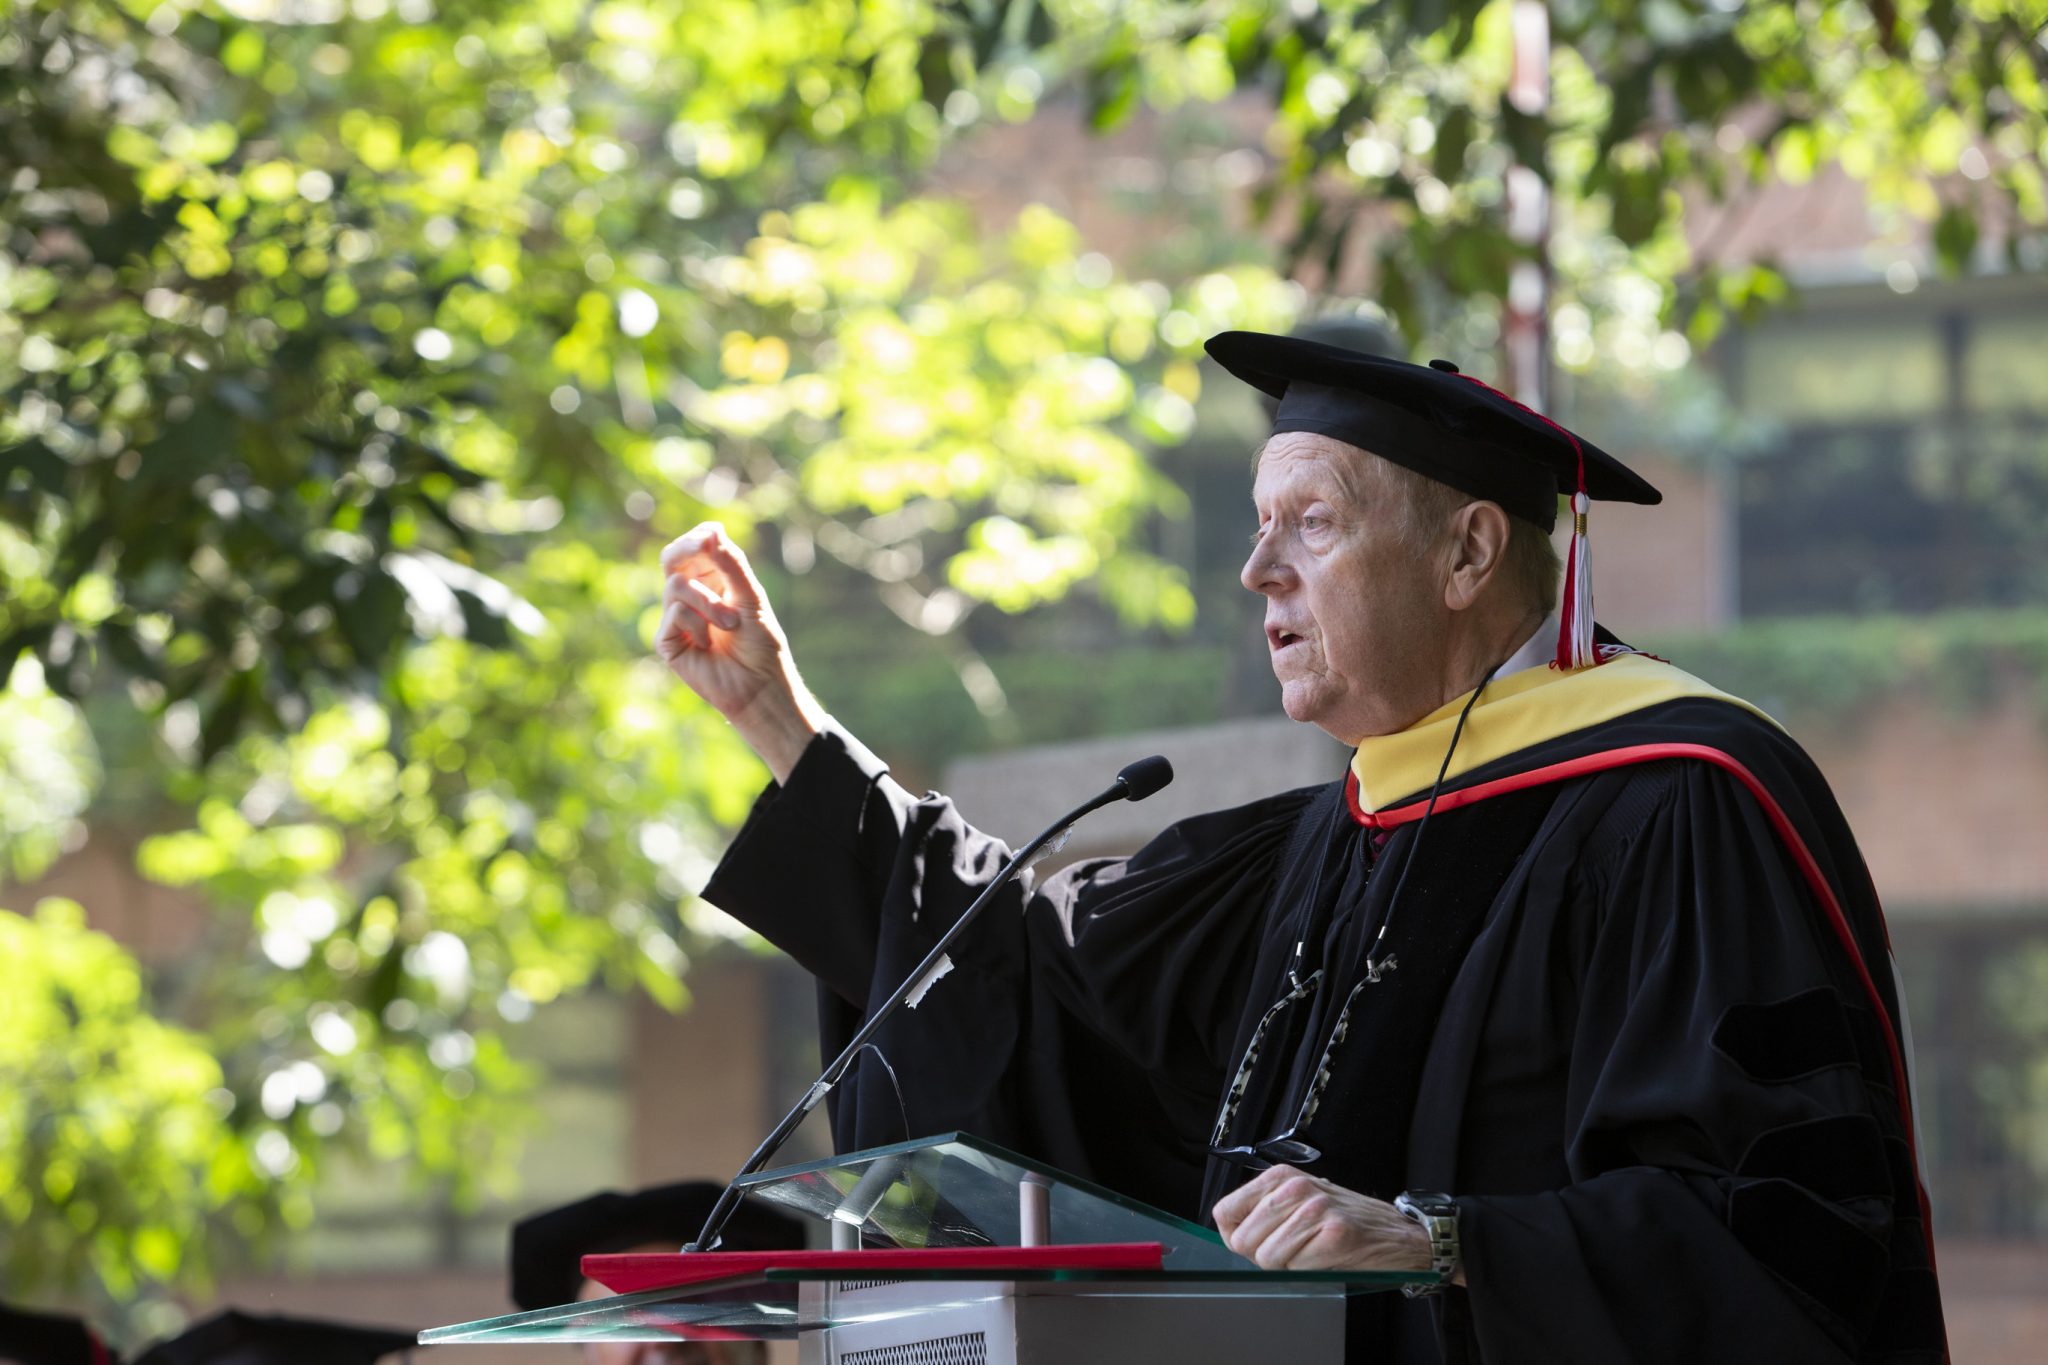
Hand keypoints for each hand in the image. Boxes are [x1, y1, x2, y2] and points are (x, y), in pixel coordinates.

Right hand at [656, 522, 822, 782]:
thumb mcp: (751, 598)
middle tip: (705, 545)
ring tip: (730, 624)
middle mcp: (692, 595)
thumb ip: (732, 564)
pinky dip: (697, 624)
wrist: (759, 686)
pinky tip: (709, 645)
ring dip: (708, 602)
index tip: (713, 535)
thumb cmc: (761, 644)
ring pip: (676, 585)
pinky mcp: (667, 640)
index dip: (699, 537)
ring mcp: (677, 617)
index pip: (696, 547)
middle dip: (688, 549)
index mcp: (714, 580)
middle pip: (672, 558)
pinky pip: (674, 613)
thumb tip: (712, 531)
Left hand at [1213, 1166, 1445, 1277]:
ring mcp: (1315, 1209)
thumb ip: (1262, 1213)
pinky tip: (1325, 1257)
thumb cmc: (1343, 1219)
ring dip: (1286, 1265)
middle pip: (1243, 1240)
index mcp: (1279, 1177)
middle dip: (1261, 1255)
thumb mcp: (1297, 1202)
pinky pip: (1295, 1268)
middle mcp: (1295, 1187)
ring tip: (1309, 1252)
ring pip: (1266, 1257)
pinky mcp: (1334, 1234)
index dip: (1235, 1236)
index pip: (1224, 1211)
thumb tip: (1229, 1234)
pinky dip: (1307, 1271)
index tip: (1254, 1242)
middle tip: (1290, 1250)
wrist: (1395, 1233)